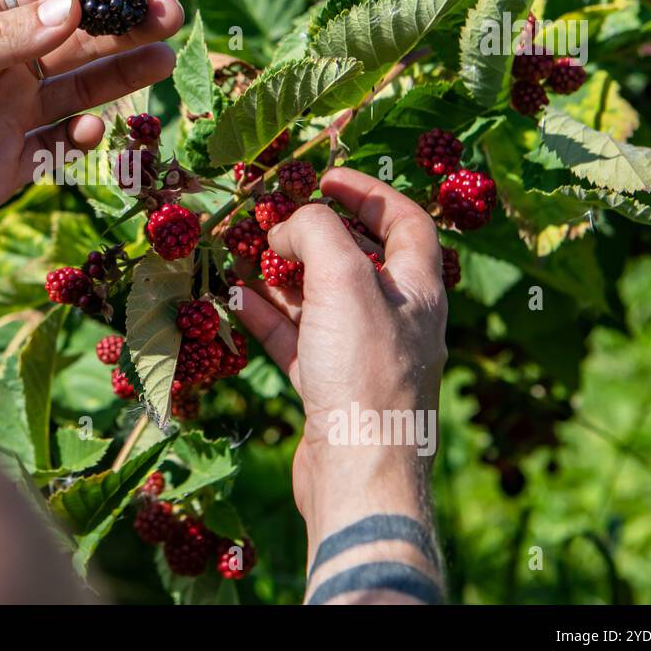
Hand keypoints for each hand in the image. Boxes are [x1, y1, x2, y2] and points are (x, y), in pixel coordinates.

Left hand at [0, 0, 179, 248]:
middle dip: (123, 24)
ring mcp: (5, 115)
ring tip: (162, 59)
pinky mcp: (8, 165)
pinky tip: (94, 128)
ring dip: (120, 75)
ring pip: (78, 90)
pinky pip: (59, 146)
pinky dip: (83, 136)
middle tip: (172, 13)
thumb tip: (73, 8)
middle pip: (75, 39)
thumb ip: (3, 39)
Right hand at [235, 168, 447, 560]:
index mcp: (418, 289)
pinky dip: (266, 315)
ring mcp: (361, 354)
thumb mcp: (343, 281)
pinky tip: (231, 298)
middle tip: (271, 217)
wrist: (357, 472)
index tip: (323, 177)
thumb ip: (318, 234)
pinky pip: (295, 338)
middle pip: (356, 259)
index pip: (405, 221)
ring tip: (243, 252)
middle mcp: (395, 318)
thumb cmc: (363, 371)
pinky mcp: (329, 387)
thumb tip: (291, 223)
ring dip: (282, 273)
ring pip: (320, 299)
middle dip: (312, 234)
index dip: (368, 192)